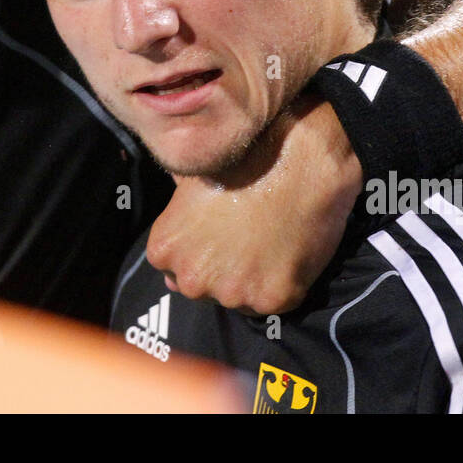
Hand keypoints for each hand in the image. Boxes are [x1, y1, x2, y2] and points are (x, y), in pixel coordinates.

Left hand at [145, 92, 361, 315]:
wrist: (298, 161)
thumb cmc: (242, 161)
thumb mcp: (191, 182)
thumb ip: (176, 215)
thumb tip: (170, 235)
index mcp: (165, 249)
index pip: (172, 267)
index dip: (198, 250)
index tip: (218, 234)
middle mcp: (192, 279)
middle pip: (203, 288)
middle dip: (221, 270)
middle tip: (245, 238)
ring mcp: (233, 293)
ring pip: (239, 298)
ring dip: (252, 280)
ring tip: (269, 241)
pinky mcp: (273, 299)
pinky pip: (274, 301)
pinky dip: (283, 283)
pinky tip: (289, 251)